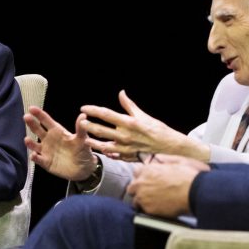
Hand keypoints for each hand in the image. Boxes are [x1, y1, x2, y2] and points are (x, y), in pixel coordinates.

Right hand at [23, 106, 98, 181]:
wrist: (83, 168)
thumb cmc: (82, 150)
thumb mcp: (82, 139)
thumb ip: (81, 129)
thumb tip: (83, 115)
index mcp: (57, 131)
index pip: (46, 121)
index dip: (39, 114)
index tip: (32, 108)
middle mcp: (49, 140)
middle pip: (38, 130)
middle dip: (32, 124)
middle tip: (26, 117)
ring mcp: (46, 151)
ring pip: (35, 145)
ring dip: (30, 143)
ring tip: (27, 139)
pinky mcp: (46, 162)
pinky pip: (39, 159)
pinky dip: (35, 157)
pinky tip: (34, 155)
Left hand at [81, 90, 209, 160]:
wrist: (168, 146)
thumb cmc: (156, 128)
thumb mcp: (143, 115)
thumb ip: (129, 105)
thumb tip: (121, 93)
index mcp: (130, 123)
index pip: (107, 114)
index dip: (94, 110)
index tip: (84, 108)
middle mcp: (126, 136)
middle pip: (103, 130)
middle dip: (90, 126)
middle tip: (81, 121)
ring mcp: (126, 148)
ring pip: (105, 145)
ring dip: (93, 141)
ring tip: (85, 138)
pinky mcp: (128, 156)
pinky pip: (113, 155)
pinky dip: (105, 152)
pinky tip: (99, 149)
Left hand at [126, 153, 208, 216]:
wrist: (193, 192)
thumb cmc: (187, 176)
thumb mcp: (176, 161)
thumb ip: (163, 160)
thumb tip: (158, 159)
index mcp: (147, 170)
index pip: (136, 173)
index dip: (142, 177)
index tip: (146, 180)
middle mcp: (141, 183)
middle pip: (131, 188)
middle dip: (138, 190)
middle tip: (148, 193)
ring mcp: (143, 197)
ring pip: (135, 201)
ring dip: (142, 201)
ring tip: (152, 203)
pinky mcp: (148, 209)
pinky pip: (143, 210)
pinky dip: (149, 210)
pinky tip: (158, 209)